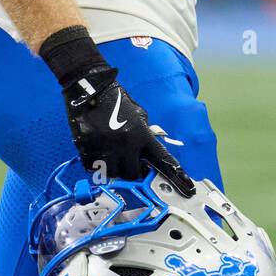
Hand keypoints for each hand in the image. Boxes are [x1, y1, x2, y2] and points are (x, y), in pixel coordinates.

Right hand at [39, 24, 194, 194]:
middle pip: (134, 174)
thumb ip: (143, 132)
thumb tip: (146, 150)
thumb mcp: (137, 113)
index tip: (187, 187)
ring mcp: (106, 148)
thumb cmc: (115, 98)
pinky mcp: (88, 150)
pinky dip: (98, 164)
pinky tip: (98, 151)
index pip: (162, 159)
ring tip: (112, 154)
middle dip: (134, 171)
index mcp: (141, 134)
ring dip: (115, 168)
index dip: (176, 175)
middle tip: (130, 162)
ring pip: (114, 174)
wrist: (89, 88)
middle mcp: (126, 144)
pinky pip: (95, 169)